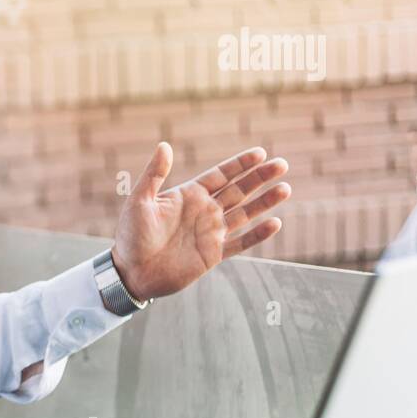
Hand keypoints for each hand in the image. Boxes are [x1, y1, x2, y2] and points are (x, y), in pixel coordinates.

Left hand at [111, 142, 290, 301]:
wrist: (131, 272)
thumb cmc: (131, 235)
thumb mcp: (140, 201)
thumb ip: (154, 175)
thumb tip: (164, 145)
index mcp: (188, 195)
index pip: (220, 175)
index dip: (240, 165)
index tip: (260, 153)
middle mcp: (203, 211)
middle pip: (238, 190)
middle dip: (260, 178)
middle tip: (282, 164)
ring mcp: (210, 232)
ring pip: (245, 213)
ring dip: (265, 202)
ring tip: (285, 189)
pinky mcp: (213, 254)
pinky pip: (240, 243)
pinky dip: (257, 235)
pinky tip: (274, 224)